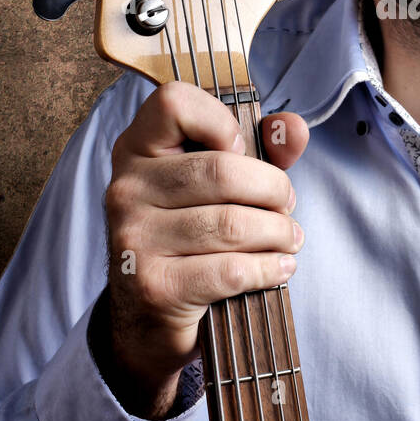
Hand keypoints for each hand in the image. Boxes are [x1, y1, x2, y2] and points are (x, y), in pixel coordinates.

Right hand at [98, 81, 308, 417]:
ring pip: (233, 224)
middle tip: (287, 206)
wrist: (147, 317)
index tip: (241, 149)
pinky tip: (280, 267)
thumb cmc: (189, 235)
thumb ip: (258, 149)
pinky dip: (269, 268)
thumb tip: (294, 129)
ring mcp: (134, 239)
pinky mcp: (153, 286)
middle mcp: (125, 189)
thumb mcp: (215, 185)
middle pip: (222, 170)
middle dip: (273, 189)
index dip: (220, 120)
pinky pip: (232, 269)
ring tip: (290, 238)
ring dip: (279, 232)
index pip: (174, 102)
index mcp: (135, 149)